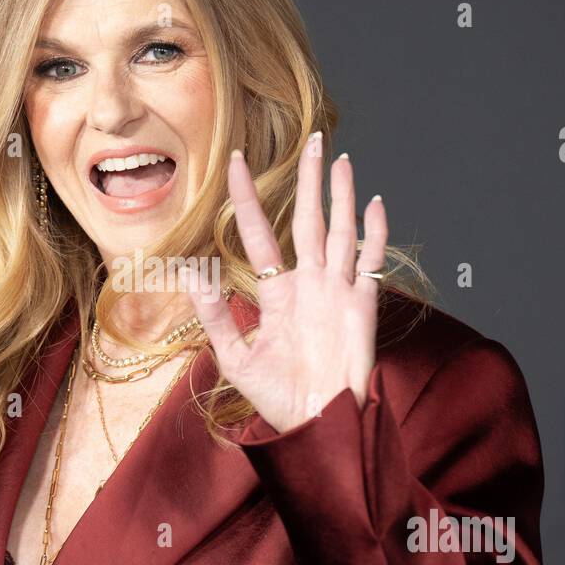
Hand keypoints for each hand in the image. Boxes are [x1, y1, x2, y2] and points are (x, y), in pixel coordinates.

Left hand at [181, 133, 388, 433]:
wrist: (317, 425)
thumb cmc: (278, 398)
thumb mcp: (236, 358)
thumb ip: (216, 315)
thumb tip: (191, 274)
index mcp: (276, 293)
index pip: (258, 233)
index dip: (247, 198)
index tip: (236, 162)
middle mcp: (308, 283)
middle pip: (307, 219)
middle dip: (309, 180)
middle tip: (314, 140)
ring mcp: (338, 290)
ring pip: (339, 230)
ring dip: (340, 195)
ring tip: (340, 159)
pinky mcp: (363, 304)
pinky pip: (370, 260)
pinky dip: (373, 231)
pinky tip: (372, 202)